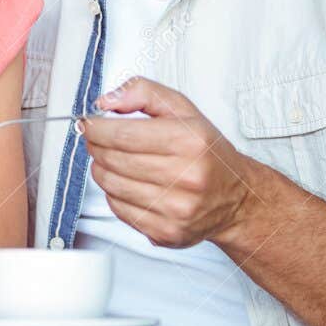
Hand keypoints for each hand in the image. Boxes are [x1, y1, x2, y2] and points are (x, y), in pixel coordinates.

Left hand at [81, 77, 253, 249]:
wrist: (235, 197)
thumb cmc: (207, 153)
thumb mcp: (183, 109)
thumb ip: (143, 93)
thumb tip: (107, 102)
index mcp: (189, 141)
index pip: (123, 134)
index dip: (97, 128)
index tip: (90, 124)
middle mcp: (186, 177)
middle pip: (113, 160)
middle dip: (97, 146)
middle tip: (99, 140)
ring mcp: (176, 208)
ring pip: (111, 185)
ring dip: (102, 169)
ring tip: (114, 161)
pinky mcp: (166, 232)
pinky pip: (119, 209)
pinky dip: (115, 193)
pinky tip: (128, 183)